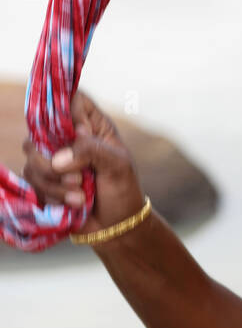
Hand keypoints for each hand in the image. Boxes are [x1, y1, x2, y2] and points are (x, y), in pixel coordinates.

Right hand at [21, 90, 144, 234]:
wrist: (117, 228)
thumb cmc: (123, 191)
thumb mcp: (117, 166)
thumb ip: (91, 151)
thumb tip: (57, 159)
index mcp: (92, 126)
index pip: (71, 99)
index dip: (63, 109)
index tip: (69, 131)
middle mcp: (70, 139)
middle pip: (40, 130)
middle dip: (52, 159)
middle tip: (78, 178)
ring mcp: (55, 160)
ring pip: (32, 160)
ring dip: (55, 183)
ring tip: (80, 196)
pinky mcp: (45, 181)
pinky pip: (32, 182)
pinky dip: (51, 195)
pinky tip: (73, 204)